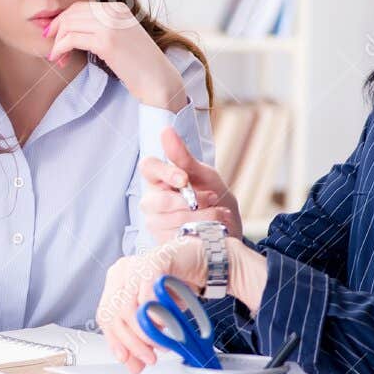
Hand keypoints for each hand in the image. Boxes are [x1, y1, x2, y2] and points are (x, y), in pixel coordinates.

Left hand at [45, 1, 186, 110]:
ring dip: (57, 42)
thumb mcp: (123, 37)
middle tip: (51, 48)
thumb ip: (104, 28)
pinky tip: (60, 59)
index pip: (80, 7)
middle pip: (72, 14)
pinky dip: (60, 49)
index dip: (62, 20)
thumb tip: (76, 30)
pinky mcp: (106, 42)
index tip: (53, 35)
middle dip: (56, 30)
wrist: (158, 79)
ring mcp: (110, 25)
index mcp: (118, 8)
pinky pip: (71, 39)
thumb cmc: (140, 64)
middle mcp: (114, 12)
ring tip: (57, 58)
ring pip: (68, 25)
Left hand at [95, 239, 208, 372]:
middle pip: (113, 314)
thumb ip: (142, 339)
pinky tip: (166, 324)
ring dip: (144, 332)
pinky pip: (148, 292)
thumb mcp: (156, 317)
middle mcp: (121, 273)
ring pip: (127, 306)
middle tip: (149, 357)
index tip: (126, 359)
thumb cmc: (175, 287)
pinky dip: (155, 314)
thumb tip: (134, 364)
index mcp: (115, 284)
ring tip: (162, 344)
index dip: (115, 341)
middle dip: (131, 342)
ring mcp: (135, 265)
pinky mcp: (153, 261)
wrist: (200, 261)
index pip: (105, 317)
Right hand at [140, 126, 243, 243]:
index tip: (184, 178)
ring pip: (171, 220)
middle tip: (212, 198)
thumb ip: (183, 156)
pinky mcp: (164, 242)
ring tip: (219, 214)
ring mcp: (155, 222)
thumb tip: (166, 131)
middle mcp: (151, 201)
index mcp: (158, 178)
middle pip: (158, 200)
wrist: (226, 227)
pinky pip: (178, 236)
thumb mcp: (202, 173)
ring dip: (202, 216)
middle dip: (190, 201)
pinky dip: (200, 231)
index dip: (165, 172)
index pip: (148, 167)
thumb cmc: (211, 196)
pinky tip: (212, 228)